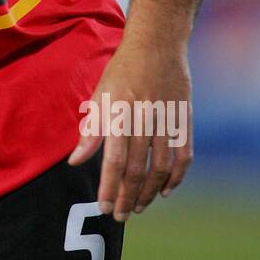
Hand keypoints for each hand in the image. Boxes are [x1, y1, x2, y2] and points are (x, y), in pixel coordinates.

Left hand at [68, 36, 192, 220]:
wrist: (157, 44)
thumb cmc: (122, 70)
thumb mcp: (99, 95)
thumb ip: (90, 131)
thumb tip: (75, 161)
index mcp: (119, 114)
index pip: (114, 160)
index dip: (109, 186)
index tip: (103, 205)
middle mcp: (143, 120)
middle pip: (137, 169)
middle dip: (127, 197)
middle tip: (119, 216)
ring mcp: (167, 120)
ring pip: (161, 167)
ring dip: (150, 192)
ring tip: (139, 208)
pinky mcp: (184, 120)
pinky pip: (183, 155)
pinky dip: (176, 176)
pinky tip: (166, 191)